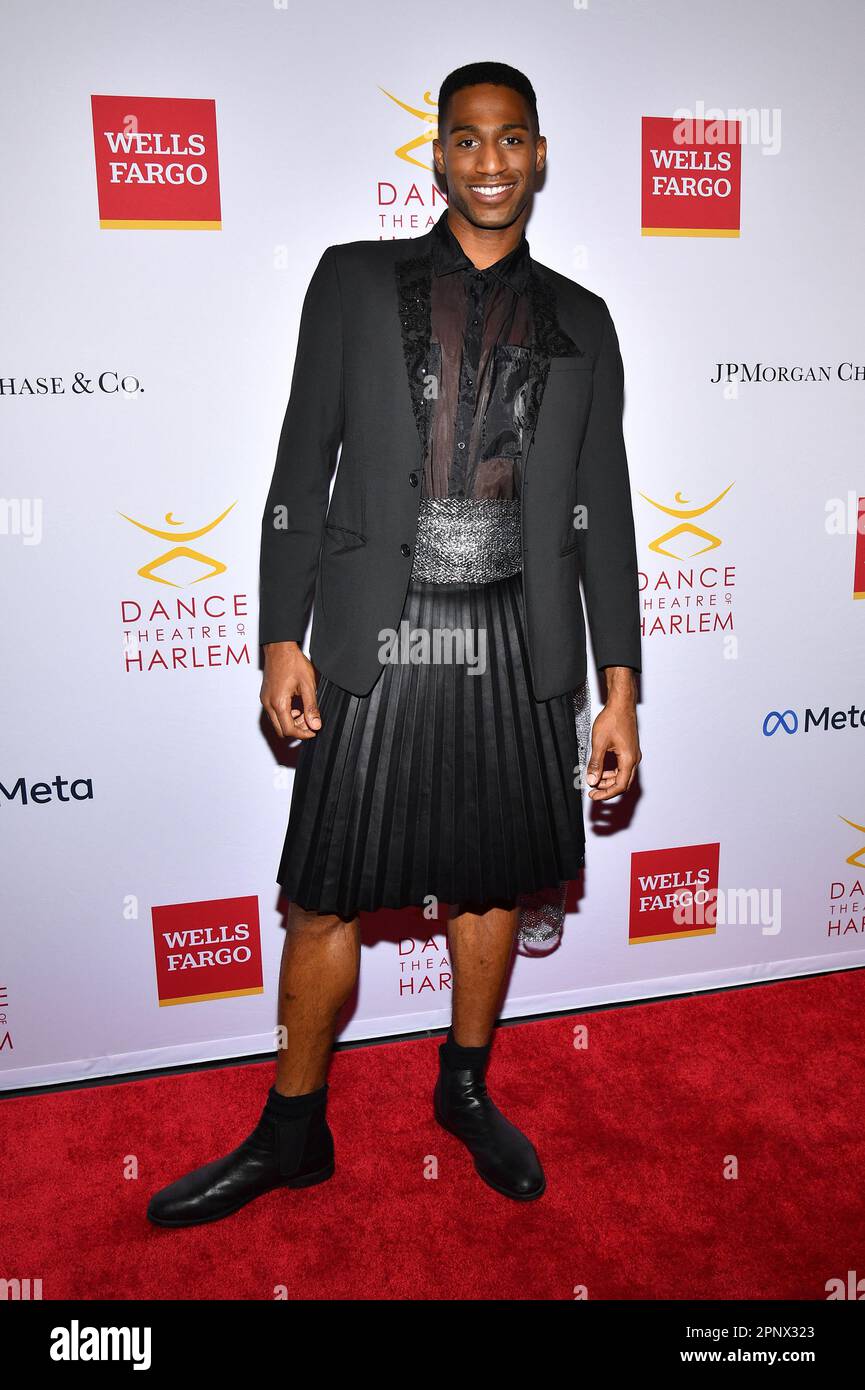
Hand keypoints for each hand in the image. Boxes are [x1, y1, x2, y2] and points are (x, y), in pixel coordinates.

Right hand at [260, 642, 321, 739]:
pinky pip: (274, 713)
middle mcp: (268, 703)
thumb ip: (311, 707)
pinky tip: (296, 706)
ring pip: (276, 722)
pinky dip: (285, 715)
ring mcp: (265, 700)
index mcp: (278, 702)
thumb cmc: (292, 662)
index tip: (313, 731)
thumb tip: (315, 725)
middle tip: (310, 723)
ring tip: (304, 713)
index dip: (303, 734)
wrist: (280, 648)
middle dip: (296, 730)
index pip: (289, 730)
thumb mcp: (307, 685)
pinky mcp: (265, 696)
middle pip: (281, 730)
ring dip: (291, 722)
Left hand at [585, 669, 640, 799]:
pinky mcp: (629, 749)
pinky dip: (611, 771)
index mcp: (628, 759)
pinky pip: (621, 766)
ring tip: (594, 780)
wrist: (621, 704)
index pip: (619, 785)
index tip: (593, 796)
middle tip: (592, 792)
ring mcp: (632, 754)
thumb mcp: (599, 743)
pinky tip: (600, 769)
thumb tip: (592, 780)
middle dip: (607, 789)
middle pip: (622, 783)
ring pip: (622, 775)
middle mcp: (633, 759)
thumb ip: (595, 764)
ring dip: (608, 780)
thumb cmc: (613, 719)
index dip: (605, 794)